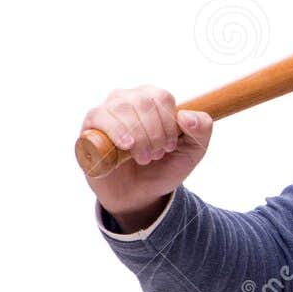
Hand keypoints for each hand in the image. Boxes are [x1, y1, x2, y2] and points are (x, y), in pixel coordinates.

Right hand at [80, 85, 213, 222]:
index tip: (170, 147)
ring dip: (138, 137)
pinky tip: (126, 145)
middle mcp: (129, 98)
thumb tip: (186, 115)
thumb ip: (202, 129)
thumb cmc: (164, 166)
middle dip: (154, 134)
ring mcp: (108, 110)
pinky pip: (100, 117)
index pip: (162, 98)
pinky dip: (116, 131)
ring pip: (123, 109)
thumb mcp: (193, 151)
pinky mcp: (90, 125)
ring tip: (143, 157)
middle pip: (144, 102)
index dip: (168, 124)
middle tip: (156, 155)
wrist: (138, 193)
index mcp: (154, 98)